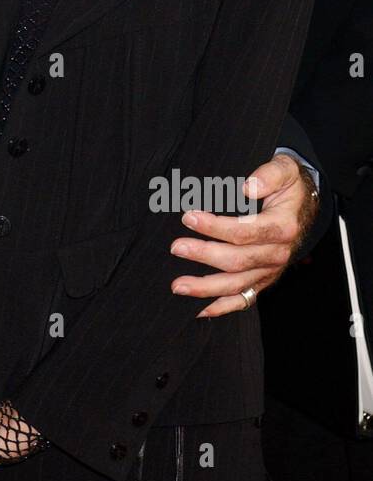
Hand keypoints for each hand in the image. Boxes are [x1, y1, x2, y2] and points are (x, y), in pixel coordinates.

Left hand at [170, 153, 317, 317]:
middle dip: (204, 255)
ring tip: (178, 285)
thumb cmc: (288, 185)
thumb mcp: (284, 169)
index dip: (215, 227)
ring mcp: (270, 270)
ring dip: (206, 288)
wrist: (304, 203)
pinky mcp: (263, 279)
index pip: (244, 232)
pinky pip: (244, 299)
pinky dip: (222, 307)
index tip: (189, 217)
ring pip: (237, 285)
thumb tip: (247, 187)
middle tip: (176, 247)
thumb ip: (268, 175)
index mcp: (282, 227)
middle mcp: (278, 254)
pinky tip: (200, 310)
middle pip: (237, 261)